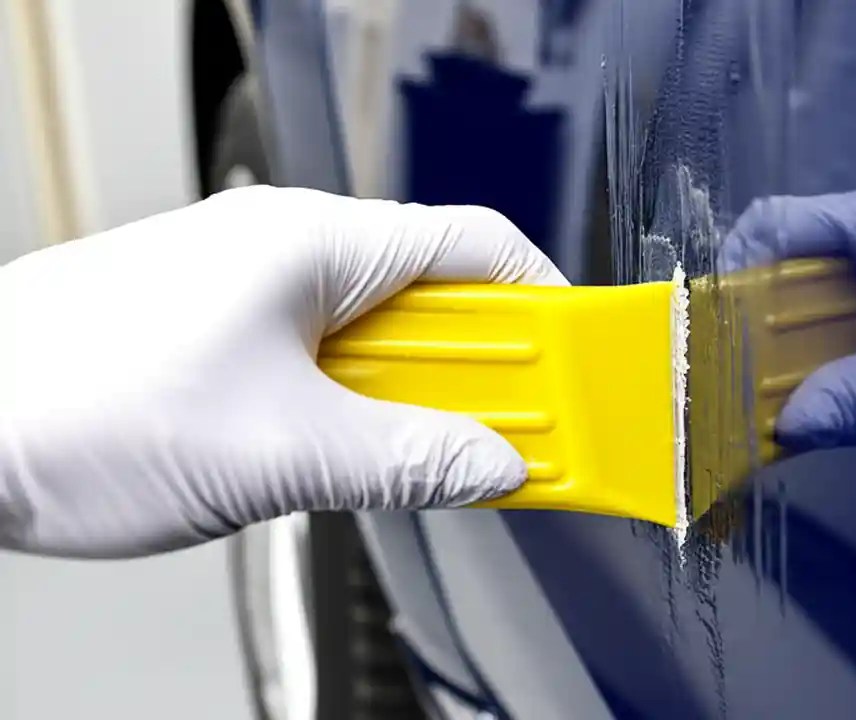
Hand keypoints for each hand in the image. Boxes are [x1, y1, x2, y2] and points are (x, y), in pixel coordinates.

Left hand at [0, 186, 564, 557]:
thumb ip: (407, 462)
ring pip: (375, 336)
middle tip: (504, 443)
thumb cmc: (71, 407)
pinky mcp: (217, 329)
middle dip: (478, 378)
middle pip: (434, 300)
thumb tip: (492, 466)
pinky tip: (338, 455)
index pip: (477, 249)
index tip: (584, 374)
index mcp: (315, 243)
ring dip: (409, 402)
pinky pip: (320, 356)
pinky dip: (352, 407)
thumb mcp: (278, 453)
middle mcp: (285, 250)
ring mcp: (247, 287)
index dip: (546, 311)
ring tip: (412, 464)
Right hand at [720, 187, 855, 451]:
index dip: (729, 275)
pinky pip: (808, 351)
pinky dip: (791, 386)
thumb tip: (788, 425)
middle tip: (715, 395)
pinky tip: (782, 427)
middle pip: (765, 274)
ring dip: (758, 368)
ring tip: (738, 420)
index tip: (706, 341)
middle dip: (734, 334)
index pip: (774, 226)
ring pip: (780, 318)